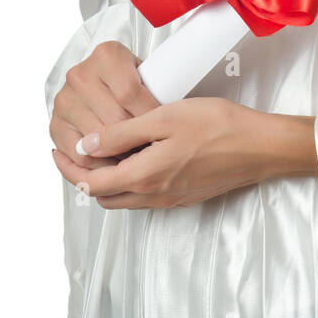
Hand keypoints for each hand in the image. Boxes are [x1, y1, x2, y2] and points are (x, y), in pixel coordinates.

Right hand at [49, 40, 160, 170]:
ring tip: (137, 159)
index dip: (147, 115)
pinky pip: (77, 155)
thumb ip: (157, 85)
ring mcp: (65, 100)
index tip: (161, 128)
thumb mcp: (147, 72)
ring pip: (96, 140)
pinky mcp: (55, 124)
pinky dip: (98, 164)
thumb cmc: (131, 79)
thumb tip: (173, 113)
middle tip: (153, 149)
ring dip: (118, 155)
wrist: (101, 80)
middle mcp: (80, 75)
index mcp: (106, 56)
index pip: (129, 93)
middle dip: (135, 138)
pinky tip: (114, 163)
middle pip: (113, 119)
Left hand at [50, 99, 317, 208]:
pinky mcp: (184, 196)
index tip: (57, 150)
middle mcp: (153, 195)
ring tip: (99, 155)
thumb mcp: (164, 118)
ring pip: (123, 198)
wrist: (259, 147)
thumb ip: (122, 134)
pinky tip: (135, 159)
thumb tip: (86, 146)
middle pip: (103, 195)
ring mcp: (170, 199)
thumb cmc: (217, 126)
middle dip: (82, 177)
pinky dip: (127, 182)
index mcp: (144, 176)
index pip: (91, 181)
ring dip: (104, 181)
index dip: (68, 168)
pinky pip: (143, 196)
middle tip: (73, 154)